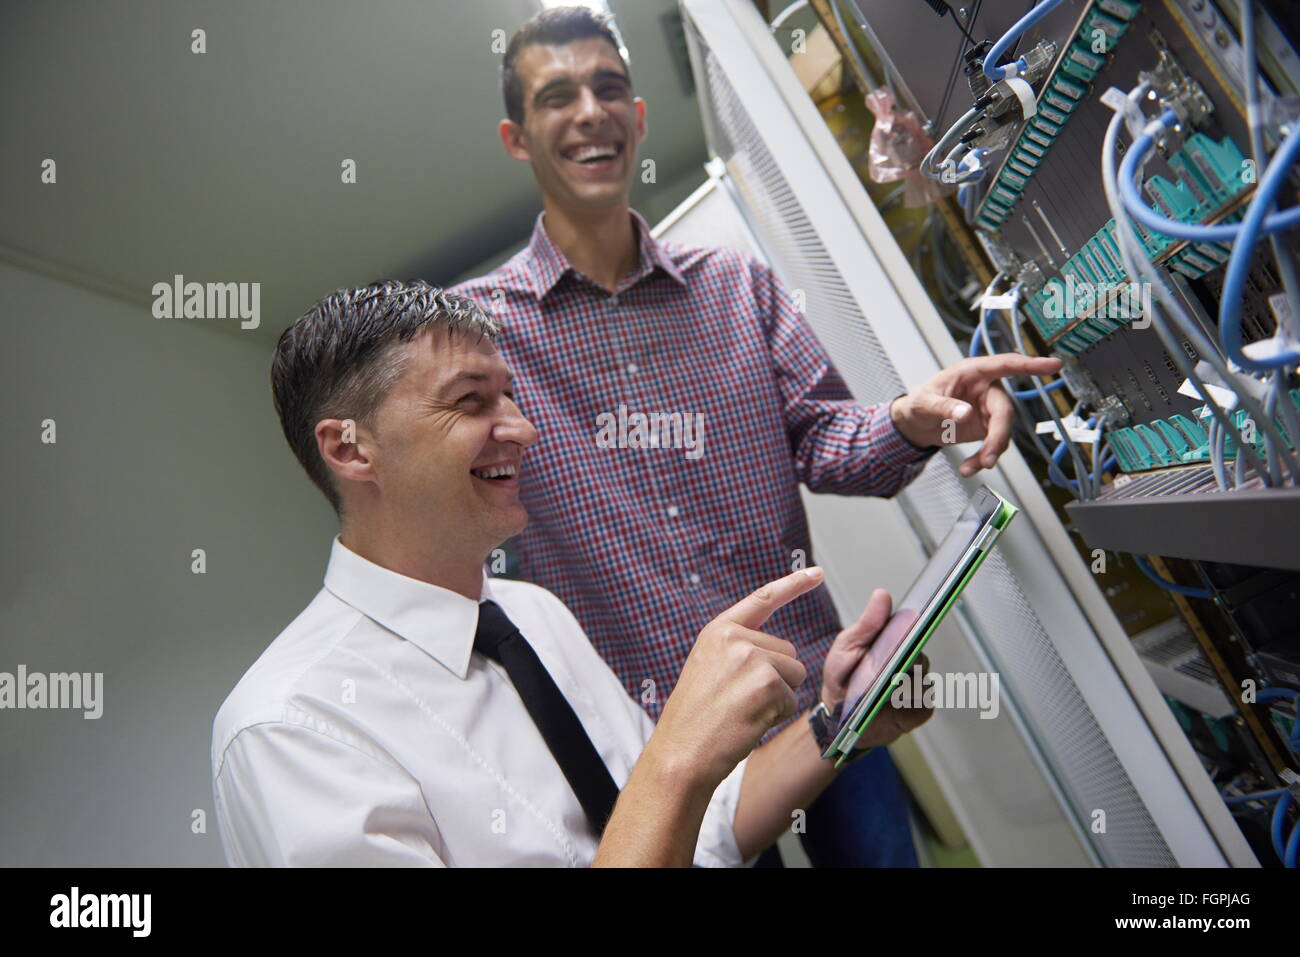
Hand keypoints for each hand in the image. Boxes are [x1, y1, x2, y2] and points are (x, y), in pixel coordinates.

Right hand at [648, 567, 823, 790]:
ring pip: (794, 675)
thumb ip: (738, 651)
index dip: (794, 584)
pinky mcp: (767, 684)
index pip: (763, 599)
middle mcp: (735, 638)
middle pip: (788, 652)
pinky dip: (775, 716)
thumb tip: (782, 654)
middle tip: (739, 702)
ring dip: (777, 698)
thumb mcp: (708, 669)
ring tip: (741, 712)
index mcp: (718, 631)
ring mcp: (751, 658)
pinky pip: (791, 700)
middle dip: (776, 680)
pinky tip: (747, 722)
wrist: (681, 754)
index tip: (817, 573)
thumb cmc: (695, 720)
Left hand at [819, 588, 933, 749]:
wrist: (839, 716)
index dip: (919, 623)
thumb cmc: (844, 676)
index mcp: (895, 642)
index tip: (917, 619)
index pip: (915, 627)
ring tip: (887, 685)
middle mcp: (911, 661)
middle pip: (920, 655)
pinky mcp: (919, 709)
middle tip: (894, 660)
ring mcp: (918, 685)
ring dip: (905, 683)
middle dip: (908, 658)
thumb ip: (867, 623)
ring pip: (923, 679)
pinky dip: (908, 703)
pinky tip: (893, 702)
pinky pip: (923, 703)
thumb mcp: (848, 646)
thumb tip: (882, 594)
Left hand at [890, 353, 1062, 476]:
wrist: (914, 425)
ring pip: (1003, 431)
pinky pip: (995, 444)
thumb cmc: (918, 404)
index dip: (1030, 365)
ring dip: (991, 451)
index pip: (1005, 365)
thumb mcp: (923, 403)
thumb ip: (943, 407)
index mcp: (973, 372)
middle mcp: (986, 389)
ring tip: (973, 468)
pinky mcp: (987, 428)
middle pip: (1004, 410)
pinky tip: (970, 467)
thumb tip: (966, 413)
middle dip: (999, 435)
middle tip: (989, 457)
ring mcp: (989, 410)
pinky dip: (984, 458)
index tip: (1054, 365)